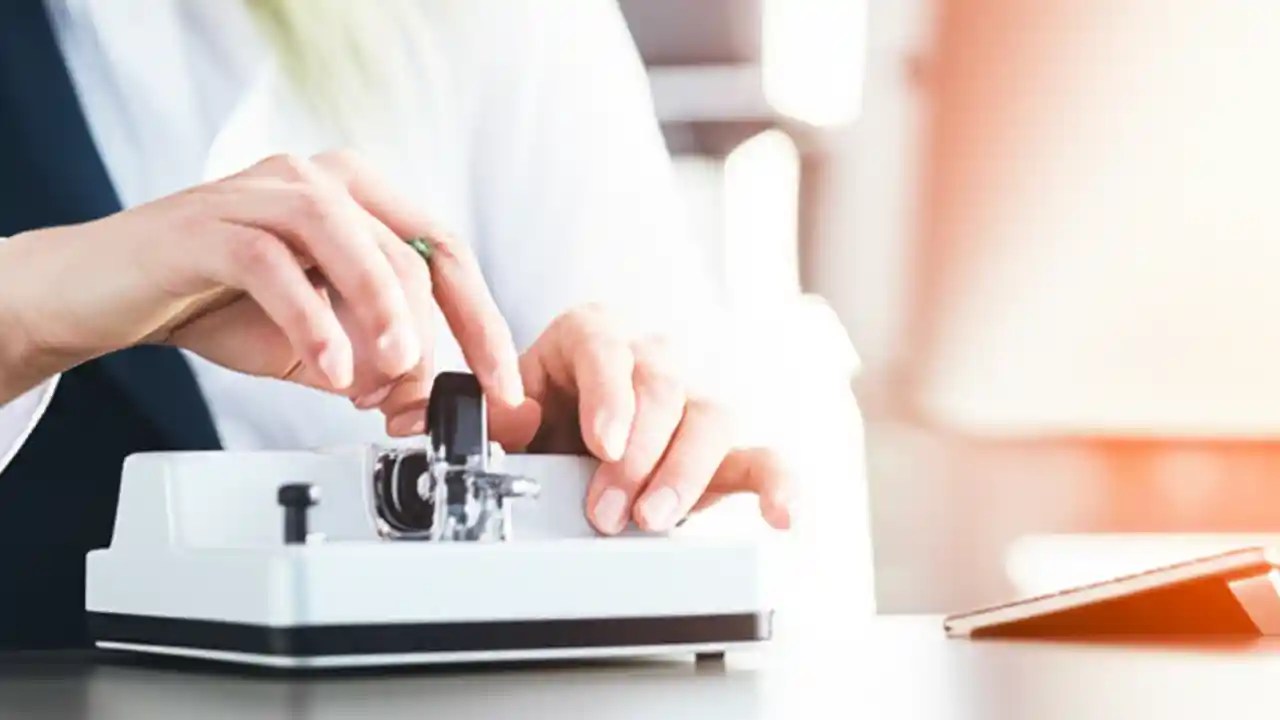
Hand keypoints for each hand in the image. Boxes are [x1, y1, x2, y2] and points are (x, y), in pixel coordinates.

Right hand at [0, 151, 523, 430]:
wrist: (109, 293)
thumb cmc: (221, 305)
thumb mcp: (323, 346)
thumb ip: (378, 369)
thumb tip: (428, 404)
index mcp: (361, 199)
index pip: (448, 255)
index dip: (484, 324)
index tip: (501, 387)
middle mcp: (323, 181)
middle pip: (414, 256)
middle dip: (435, 341)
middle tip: (429, 399)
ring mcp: (270, 192)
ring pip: (359, 249)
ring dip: (389, 322)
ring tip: (393, 379)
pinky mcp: (216, 223)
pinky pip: (280, 269)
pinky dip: (314, 326)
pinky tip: (330, 371)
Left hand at [489, 305, 792, 533]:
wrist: (560, 451)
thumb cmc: (537, 424)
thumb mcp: (505, 418)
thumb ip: (502, 415)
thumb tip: (517, 414)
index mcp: (592, 336)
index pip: (606, 347)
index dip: (609, 394)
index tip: (604, 442)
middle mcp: (649, 359)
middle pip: (661, 386)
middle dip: (635, 455)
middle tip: (606, 511)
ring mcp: (691, 401)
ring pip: (710, 417)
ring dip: (684, 473)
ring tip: (653, 520)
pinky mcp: (722, 450)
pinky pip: (762, 457)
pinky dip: (777, 485)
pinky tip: (782, 516)